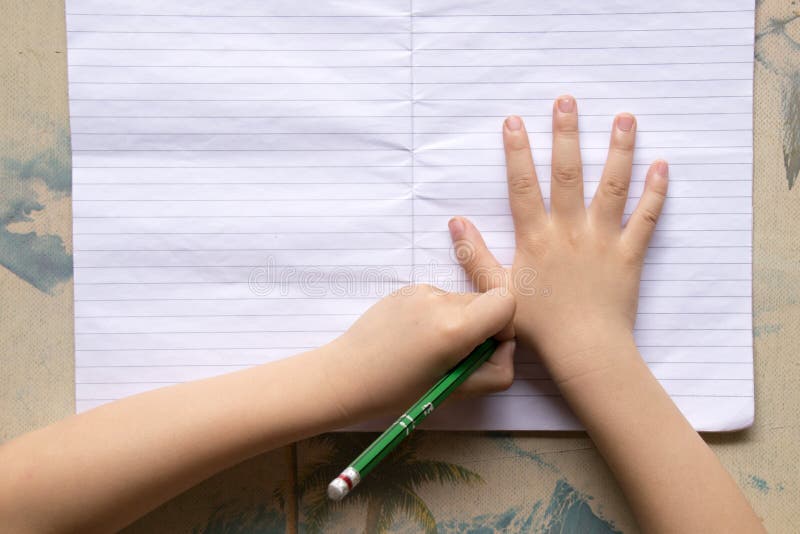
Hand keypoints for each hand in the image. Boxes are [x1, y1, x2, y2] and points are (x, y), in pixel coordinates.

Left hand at [318, 285, 515, 422]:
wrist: (347, 375)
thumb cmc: (400, 392)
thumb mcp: (457, 391)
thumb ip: (496, 371)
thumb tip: (506, 346)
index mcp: (454, 328)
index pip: (506, 302)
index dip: (503, 326)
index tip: (484, 348)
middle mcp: (439, 301)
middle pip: (484, 302)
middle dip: (480, 328)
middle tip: (454, 357)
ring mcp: (421, 291)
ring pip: (462, 301)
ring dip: (458, 323)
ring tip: (429, 350)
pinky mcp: (407, 289)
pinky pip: (438, 299)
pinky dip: (437, 317)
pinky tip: (414, 339)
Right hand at [447, 95, 668, 382]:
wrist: (584, 351)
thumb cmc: (538, 325)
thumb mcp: (496, 292)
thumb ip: (473, 256)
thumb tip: (455, 223)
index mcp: (536, 238)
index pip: (523, 186)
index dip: (517, 152)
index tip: (514, 121)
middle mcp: (569, 230)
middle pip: (568, 173)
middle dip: (566, 134)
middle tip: (567, 100)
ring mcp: (602, 239)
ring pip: (613, 186)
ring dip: (619, 150)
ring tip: (624, 117)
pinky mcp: (629, 254)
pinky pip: (646, 218)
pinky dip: (656, 192)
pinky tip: (663, 165)